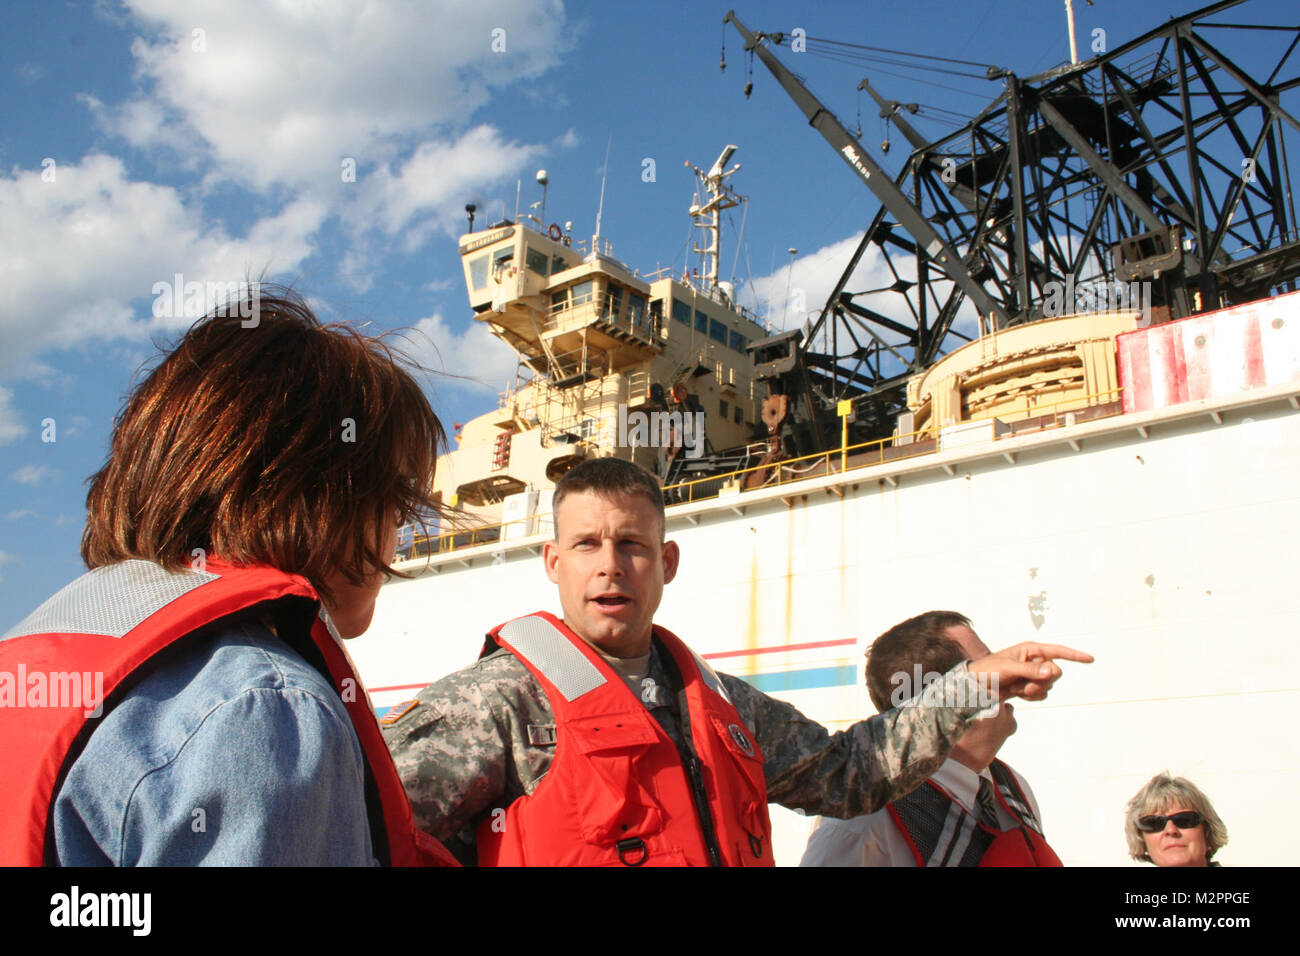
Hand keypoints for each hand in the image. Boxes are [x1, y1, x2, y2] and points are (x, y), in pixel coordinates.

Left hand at [967, 643, 1092, 701]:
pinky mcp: (1029, 686)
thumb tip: (1052, 670)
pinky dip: (1031, 696)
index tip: (1090, 659)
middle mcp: (1034, 661)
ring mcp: (1032, 674)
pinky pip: (1042, 694)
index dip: (1074, 655)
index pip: (1057, 651)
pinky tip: (1018, 693)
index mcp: (1030, 649)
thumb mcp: (1008, 668)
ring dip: (1033, 690)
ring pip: (1049, 685)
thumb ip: (1030, 670)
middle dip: (1042, 681)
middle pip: (1055, 672)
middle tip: (1023, 684)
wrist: (977, 687)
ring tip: (1016, 687)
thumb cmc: (988, 671)